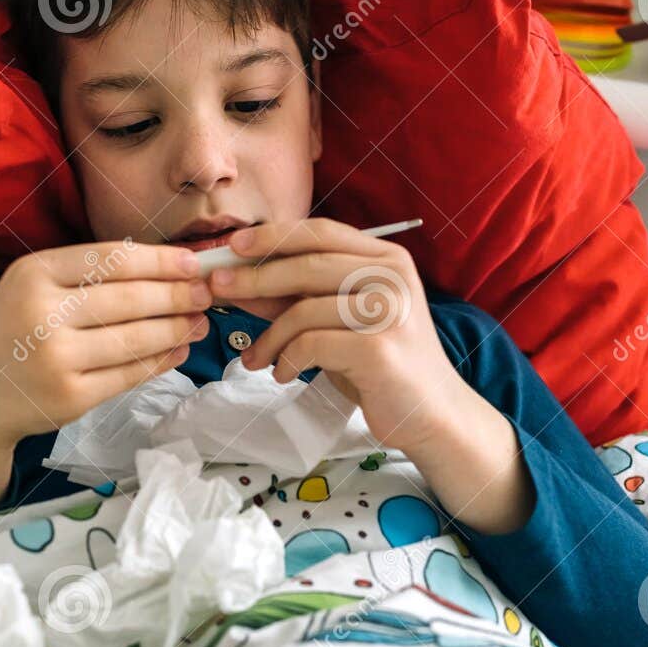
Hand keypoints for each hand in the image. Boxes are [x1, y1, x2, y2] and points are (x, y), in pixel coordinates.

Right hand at [0, 239, 210, 508]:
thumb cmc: (8, 335)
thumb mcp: (29, 289)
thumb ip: (83, 276)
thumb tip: (161, 266)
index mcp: (33, 274)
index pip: (112, 259)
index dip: (160, 261)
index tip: (192, 264)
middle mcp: (41, 313)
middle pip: (129, 298)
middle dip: (177, 295)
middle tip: (207, 294)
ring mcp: (54, 359)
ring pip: (135, 338)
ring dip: (176, 329)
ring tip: (198, 321)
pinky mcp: (68, 398)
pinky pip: (128, 375)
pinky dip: (159, 362)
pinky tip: (177, 351)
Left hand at [210, 217, 534, 533]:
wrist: (430, 414)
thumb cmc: (380, 366)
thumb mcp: (337, 322)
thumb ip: (297, 297)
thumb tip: (238, 280)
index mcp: (385, 259)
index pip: (320, 232)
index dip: (273, 236)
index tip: (232, 246)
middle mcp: (392, 277)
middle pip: (307, 265)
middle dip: (254, 277)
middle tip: (217, 290)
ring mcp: (389, 312)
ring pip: (304, 309)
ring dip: (268, 337)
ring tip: (253, 359)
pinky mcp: (378, 350)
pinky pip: (312, 345)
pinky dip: (287, 360)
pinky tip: (283, 374)